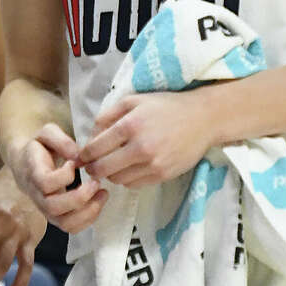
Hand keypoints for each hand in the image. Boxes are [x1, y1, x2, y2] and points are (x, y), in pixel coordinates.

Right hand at [10, 122, 107, 233]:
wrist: (26, 163)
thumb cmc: (40, 147)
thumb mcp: (47, 133)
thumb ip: (60, 139)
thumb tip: (77, 155)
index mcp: (32, 173)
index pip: (45, 183)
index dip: (63, 175)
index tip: (74, 162)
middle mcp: (37, 195)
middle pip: (54, 207)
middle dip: (80, 198)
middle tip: (96, 182)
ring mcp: (46, 209)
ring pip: (64, 222)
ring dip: (88, 211)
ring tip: (103, 194)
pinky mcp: (57, 216)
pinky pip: (72, 227)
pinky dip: (89, 218)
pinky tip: (99, 201)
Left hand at [80, 90, 213, 187]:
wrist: (203, 119)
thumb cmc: (165, 106)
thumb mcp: (133, 100)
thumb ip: (107, 116)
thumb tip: (89, 136)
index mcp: (129, 125)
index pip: (94, 148)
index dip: (83, 154)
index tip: (81, 156)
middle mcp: (140, 147)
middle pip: (102, 169)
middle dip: (92, 168)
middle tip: (92, 165)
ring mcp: (152, 164)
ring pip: (117, 179)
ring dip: (110, 174)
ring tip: (113, 164)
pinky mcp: (162, 175)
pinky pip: (133, 184)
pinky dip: (126, 178)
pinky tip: (130, 167)